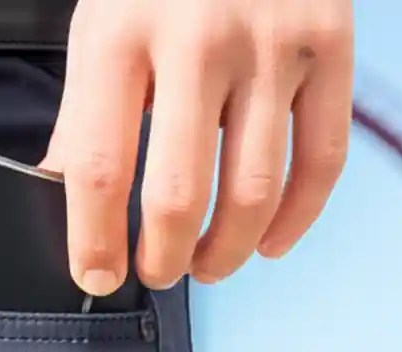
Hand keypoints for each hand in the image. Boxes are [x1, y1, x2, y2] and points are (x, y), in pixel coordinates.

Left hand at [41, 0, 353, 295]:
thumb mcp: (102, 21)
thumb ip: (87, 110)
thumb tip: (71, 194)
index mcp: (120, 32)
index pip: (98, 165)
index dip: (94, 239)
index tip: (96, 277)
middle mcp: (198, 39)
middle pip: (178, 191)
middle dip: (164, 256)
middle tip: (158, 273)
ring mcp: (272, 44)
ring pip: (254, 189)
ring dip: (228, 250)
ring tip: (209, 266)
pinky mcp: (330, 47)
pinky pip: (322, 159)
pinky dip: (298, 218)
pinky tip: (271, 242)